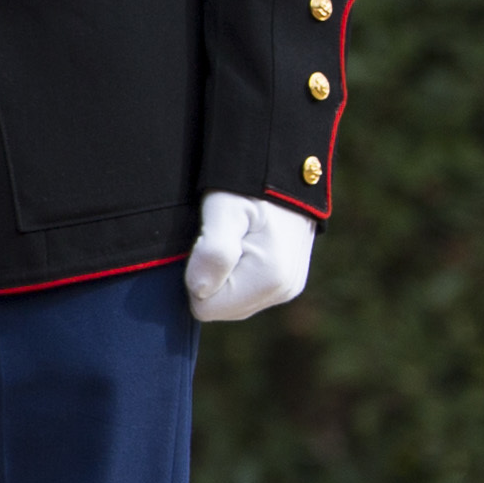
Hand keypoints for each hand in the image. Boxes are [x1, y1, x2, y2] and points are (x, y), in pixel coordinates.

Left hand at [185, 191, 313, 324]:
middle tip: (218, 239)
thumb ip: (214, 251)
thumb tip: (199, 290)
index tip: (206, 244)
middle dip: (209, 279)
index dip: (196, 277)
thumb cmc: (248, 189)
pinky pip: (244, 293)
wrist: (283, 173)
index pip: (205, 308)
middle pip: (219, 308)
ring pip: (230, 302)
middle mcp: (284, 290)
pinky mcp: (286, 282)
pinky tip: (241, 246)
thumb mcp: (225, 211)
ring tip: (231, 239)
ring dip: (221, 276)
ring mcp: (287, 288)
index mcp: (270, 280)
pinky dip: (235, 275)